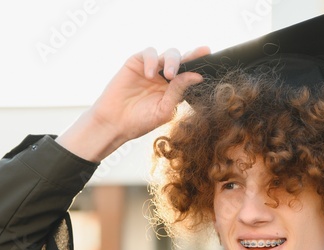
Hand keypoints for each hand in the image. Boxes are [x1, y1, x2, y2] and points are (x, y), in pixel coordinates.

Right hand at [57, 46, 209, 162]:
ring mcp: (151, 68)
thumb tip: (197, 76)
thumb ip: (179, 91)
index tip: (208, 52)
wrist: (115, 122)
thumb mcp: (164, 109)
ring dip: (172, 61)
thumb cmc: (140, 120)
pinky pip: (148, 53)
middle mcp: (165, 76)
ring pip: (168, 54)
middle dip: (190, 57)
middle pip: (182, 59)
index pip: (190, 72)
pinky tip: (149, 74)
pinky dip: (151, 61)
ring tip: (168, 75)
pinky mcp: (136, 62)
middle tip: (192, 63)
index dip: (199, 61)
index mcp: (175, 88)